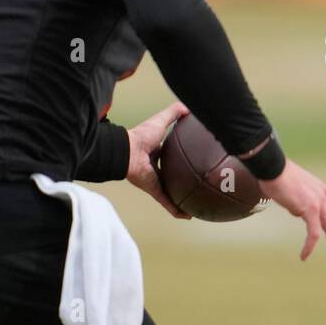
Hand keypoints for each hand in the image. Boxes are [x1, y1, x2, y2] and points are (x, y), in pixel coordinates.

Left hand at [126, 102, 190, 218]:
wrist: (128, 152)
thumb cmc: (141, 135)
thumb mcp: (160, 120)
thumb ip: (173, 113)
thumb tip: (188, 107)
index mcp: (157, 152)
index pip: (172, 155)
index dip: (182, 157)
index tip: (194, 158)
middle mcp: (156, 168)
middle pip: (172, 176)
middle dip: (182, 180)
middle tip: (198, 185)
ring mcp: (155, 180)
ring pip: (170, 192)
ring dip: (180, 200)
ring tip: (195, 206)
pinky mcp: (153, 190)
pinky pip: (166, 202)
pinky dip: (175, 210)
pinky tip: (187, 216)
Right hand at [259, 160, 325, 266]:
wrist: (271, 167)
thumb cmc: (277, 177)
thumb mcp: (295, 191)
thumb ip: (301, 202)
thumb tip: (300, 213)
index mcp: (324, 193)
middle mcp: (325, 197)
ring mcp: (319, 202)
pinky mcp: (310, 208)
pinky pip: (314, 233)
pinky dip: (310, 246)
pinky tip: (305, 256)